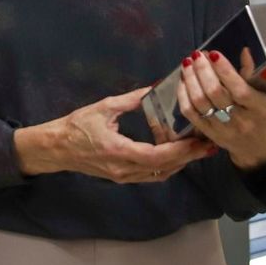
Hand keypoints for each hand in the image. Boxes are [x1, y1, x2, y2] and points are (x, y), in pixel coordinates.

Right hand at [16, 87, 217, 183]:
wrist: (56, 148)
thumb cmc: (76, 126)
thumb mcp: (104, 107)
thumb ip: (131, 100)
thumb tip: (154, 87)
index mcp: (119, 151)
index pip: (158, 156)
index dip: (181, 151)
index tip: (199, 141)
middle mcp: (124, 169)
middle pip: (165, 168)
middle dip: (189, 157)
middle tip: (209, 144)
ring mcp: (124, 176)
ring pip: (160, 174)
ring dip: (180, 163)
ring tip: (198, 149)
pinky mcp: (123, 177)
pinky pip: (151, 175)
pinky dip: (167, 166)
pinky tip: (177, 154)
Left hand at [176, 48, 265, 169]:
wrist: (259, 148)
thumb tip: (245, 52)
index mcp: (260, 110)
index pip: (239, 90)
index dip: (225, 71)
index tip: (214, 54)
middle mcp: (240, 121)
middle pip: (215, 94)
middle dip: (203, 70)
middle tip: (197, 54)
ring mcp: (222, 128)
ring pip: (199, 102)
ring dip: (190, 79)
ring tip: (188, 63)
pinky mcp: (208, 133)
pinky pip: (190, 113)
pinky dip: (183, 94)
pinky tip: (184, 79)